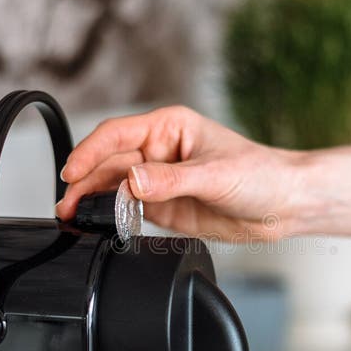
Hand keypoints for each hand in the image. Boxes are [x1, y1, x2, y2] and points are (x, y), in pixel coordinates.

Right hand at [56, 106, 307, 240]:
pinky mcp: (163, 207)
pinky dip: (110, 215)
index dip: (91, 151)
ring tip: (73, 214)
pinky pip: (128, 208)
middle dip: (85, 181)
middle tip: (68, 202)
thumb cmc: (260, 175)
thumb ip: (171, 180)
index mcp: (169, 128)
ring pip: (114, 187)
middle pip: (109, 163)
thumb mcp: (216, 174)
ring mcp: (159, 180)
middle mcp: (158, 151)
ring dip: (93, 199)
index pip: (117, 134)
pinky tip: (96, 223)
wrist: (282, 206)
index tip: (74, 170)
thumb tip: (133, 181)